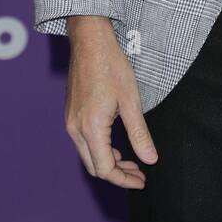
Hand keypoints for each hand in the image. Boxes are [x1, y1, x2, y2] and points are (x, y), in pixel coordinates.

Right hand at [65, 17, 157, 187]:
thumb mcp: (131, 101)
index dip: (124, 180)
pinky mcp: (71, 114)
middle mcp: (75, 129)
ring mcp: (70, 121)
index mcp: (91, 128)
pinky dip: (100, 149)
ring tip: (132, 160)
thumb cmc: (111, 66)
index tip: (142, 180)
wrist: (90, 41)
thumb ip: (139, 134)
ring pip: (88, 155)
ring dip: (109, 162)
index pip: (105, 169)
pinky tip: (117, 144)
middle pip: (94, 166)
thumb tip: (151, 160)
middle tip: (140, 173)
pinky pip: (83, 142)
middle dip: (118, 174)